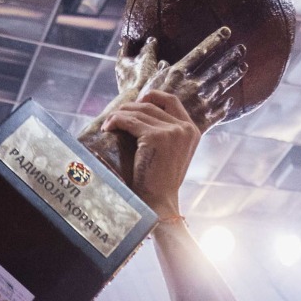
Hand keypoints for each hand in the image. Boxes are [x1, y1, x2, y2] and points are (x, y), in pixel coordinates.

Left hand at [98, 28, 246, 214]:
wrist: (159, 203)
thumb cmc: (160, 183)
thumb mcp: (171, 154)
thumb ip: (167, 134)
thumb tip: (142, 115)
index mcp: (192, 131)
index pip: (172, 101)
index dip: (153, 96)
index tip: (137, 102)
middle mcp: (184, 128)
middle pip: (151, 105)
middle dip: (130, 108)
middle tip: (115, 116)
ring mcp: (172, 131)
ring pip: (138, 112)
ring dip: (119, 115)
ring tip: (108, 123)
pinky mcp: (156, 137)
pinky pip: (129, 121)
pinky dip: (115, 122)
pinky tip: (107, 128)